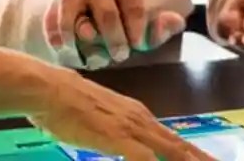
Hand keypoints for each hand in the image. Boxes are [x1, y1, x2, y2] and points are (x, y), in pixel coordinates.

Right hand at [30, 67, 213, 160]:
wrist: (50, 89)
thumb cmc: (66, 105)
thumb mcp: (98, 121)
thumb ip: (114, 133)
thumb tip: (118, 142)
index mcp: (139, 116)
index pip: (173, 140)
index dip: (193, 155)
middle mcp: (142, 120)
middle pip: (181, 147)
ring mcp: (133, 128)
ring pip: (172, 152)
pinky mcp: (119, 137)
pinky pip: (146, 160)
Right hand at [50, 0, 185, 69]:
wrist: (74, 9)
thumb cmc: (115, 18)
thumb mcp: (139, 23)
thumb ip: (158, 27)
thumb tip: (177, 23)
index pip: (134, 8)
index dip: (137, 30)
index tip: (137, 45)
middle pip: (108, 17)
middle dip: (115, 42)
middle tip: (120, 56)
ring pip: (81, 27)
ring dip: (91, 49)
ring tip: (99, 59)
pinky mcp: (54, 10)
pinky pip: (59, 33)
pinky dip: (68, 49)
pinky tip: (76, 57)